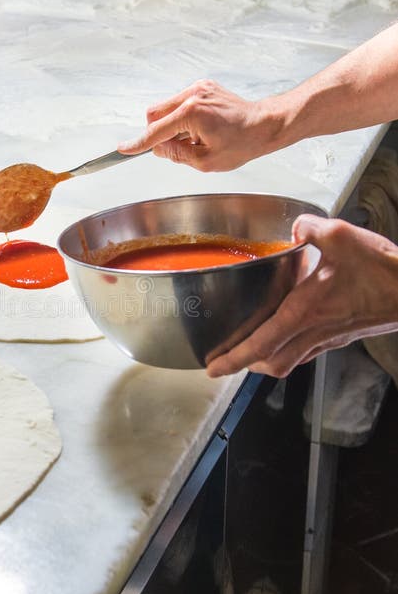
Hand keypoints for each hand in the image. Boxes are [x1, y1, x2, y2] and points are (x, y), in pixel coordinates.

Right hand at [118, 80, 283, 171]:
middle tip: (177, 149)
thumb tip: (159, 148)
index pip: (155, 132)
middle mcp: (192, 95)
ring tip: (196, 139)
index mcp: (191, 114)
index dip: (138, 144)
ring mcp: (198, 88)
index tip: (123, 149)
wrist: (264, 125)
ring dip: (172, 126)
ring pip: (166, 108)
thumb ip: (176, 154)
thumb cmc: (241, 144)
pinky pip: (180, 103)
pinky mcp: (203, 87)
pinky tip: (201, 129)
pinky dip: (182, 118)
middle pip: (154, 114)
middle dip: (158, 133)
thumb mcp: (205, 161)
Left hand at [206, 215, 397, 378]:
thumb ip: (311, 227)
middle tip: (225, 360)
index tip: (213, 367)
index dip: (233, 359)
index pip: (260, 344)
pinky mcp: (343, 335)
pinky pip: (307, 351)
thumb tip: (298, 226)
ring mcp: (330, 337)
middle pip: (270, 362)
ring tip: (250, 351)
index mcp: (305, 311)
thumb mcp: (342, 236)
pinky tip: (289, 335)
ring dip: (266, 360)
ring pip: (289, 361)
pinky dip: (289, 350)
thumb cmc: (383, 271)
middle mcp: (314, 330)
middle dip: (244, 365)